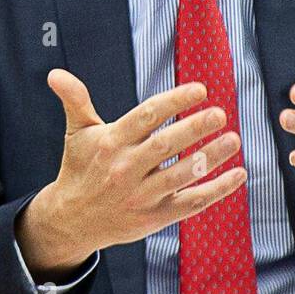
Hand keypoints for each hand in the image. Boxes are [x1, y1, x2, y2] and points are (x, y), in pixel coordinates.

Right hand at [16, 69, 247, 280]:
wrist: (73, 220)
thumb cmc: (81, 167)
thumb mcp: (78, 132)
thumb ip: (75, 100)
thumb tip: (55, 73)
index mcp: (112, 143)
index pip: (147, 117)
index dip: (174, 101)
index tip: (201, 89)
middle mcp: (127, 169)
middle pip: (165, 146)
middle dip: (195, 129)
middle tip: (220, 114)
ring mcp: (142, 195)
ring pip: (181, 176)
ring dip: (211, 158)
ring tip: (234, 139)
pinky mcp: (155, 217)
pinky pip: (191, 203)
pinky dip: (217, 190)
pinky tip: (239, 174)